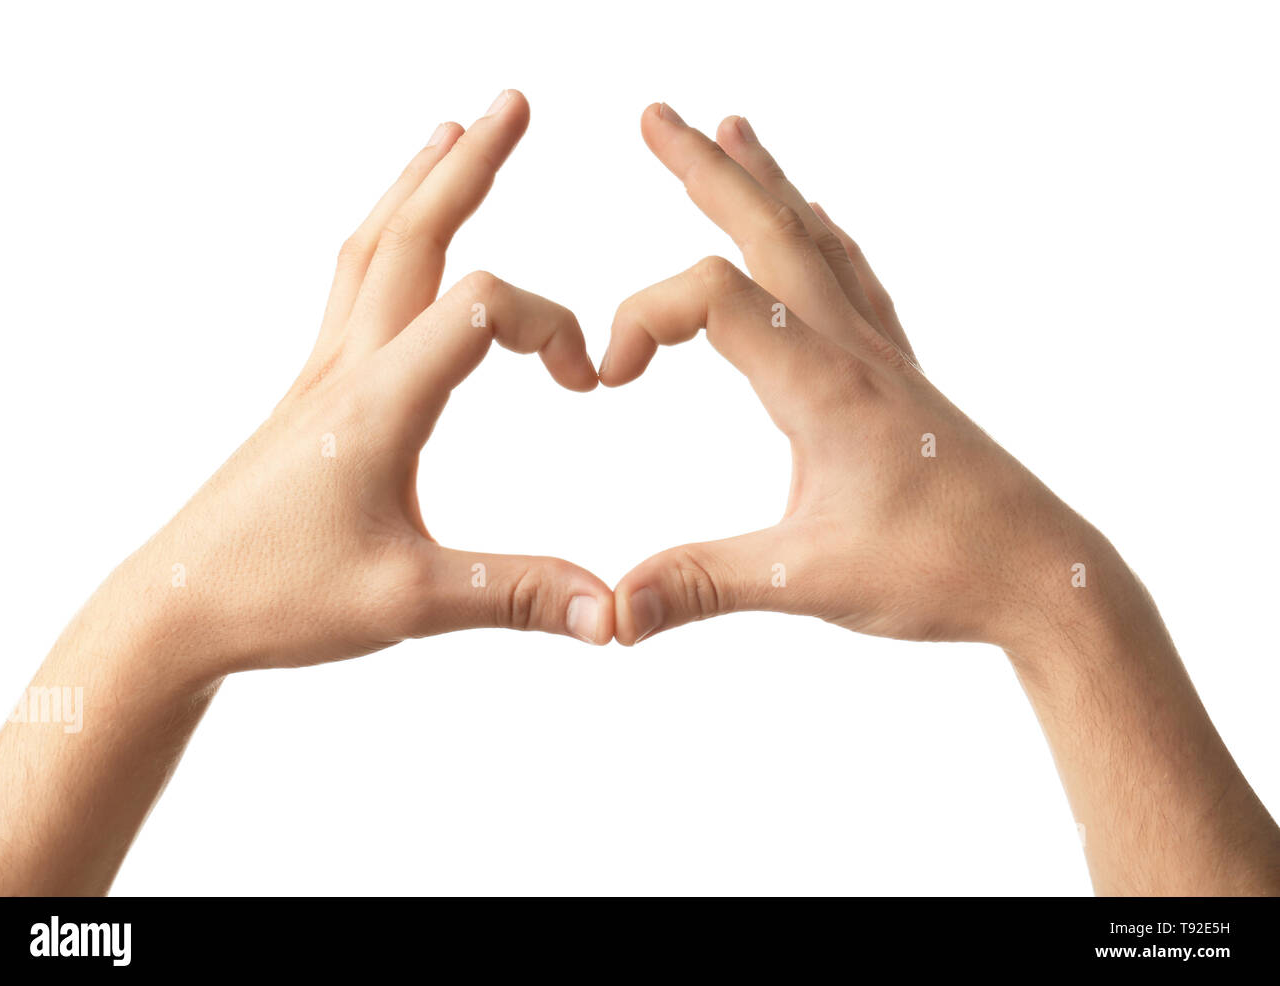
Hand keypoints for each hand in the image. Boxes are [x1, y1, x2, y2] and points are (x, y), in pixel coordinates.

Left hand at [123, 89, 613, 681]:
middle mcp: (346, 368)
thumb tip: (614, 615)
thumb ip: (517, 595)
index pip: (477, 306)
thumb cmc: (280, 600)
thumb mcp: (409, 602)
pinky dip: (387, 240)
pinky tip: (396, 243)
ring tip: (451, 135)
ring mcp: (321, 374)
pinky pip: (351, 288)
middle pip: (410, 235)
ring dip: (416, 186)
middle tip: (511, 102)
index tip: (585, 381)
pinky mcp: (311, 394)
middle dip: (468, 166)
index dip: (549, 322)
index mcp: (377, 403)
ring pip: (371, 250)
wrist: (175, 608)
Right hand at [601, 104, 1103, 647]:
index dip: (639, 319)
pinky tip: (820, 220)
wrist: (1045, 575)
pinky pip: (857, 280)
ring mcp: (882, 356)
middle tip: (655, 115)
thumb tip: (611, 613)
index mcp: (821, 382)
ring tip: (734, 129)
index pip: (709, 296)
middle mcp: (852, 349)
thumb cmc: (941, 568)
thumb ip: (702, 584)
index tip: (606, 379)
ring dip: (767, 183)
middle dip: (704, 169)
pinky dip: (824, 235)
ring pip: (816, 241)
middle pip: (770, 229)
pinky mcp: (900, 376)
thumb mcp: (807, 581)